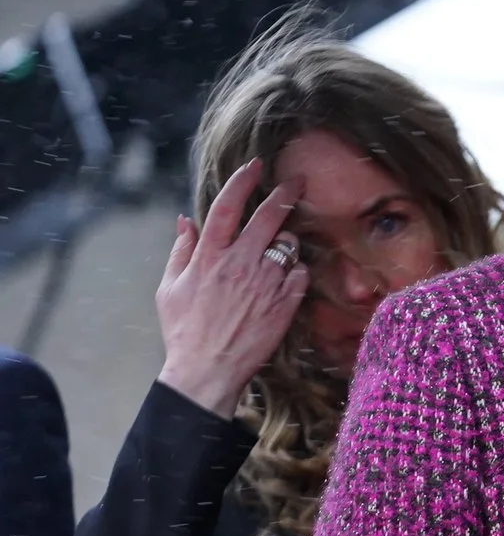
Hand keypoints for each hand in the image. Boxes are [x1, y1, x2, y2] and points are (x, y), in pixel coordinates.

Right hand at [156, 158, 307, 415]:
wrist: (208, 370)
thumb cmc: (184, 329)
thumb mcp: (170, 287)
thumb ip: (181, 250)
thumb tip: (185, 220)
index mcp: (209, 256)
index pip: (228, 206)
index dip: (243, 181)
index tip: (256, 165)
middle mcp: (240, 264)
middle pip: (269, 216)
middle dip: (286, 193)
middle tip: (298, 182)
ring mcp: (266, 282)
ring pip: (289, 245)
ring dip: (287, 242)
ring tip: (278, 254)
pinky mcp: (286, 303)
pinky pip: (301, 274)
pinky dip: (296, 273)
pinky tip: (284, 282)